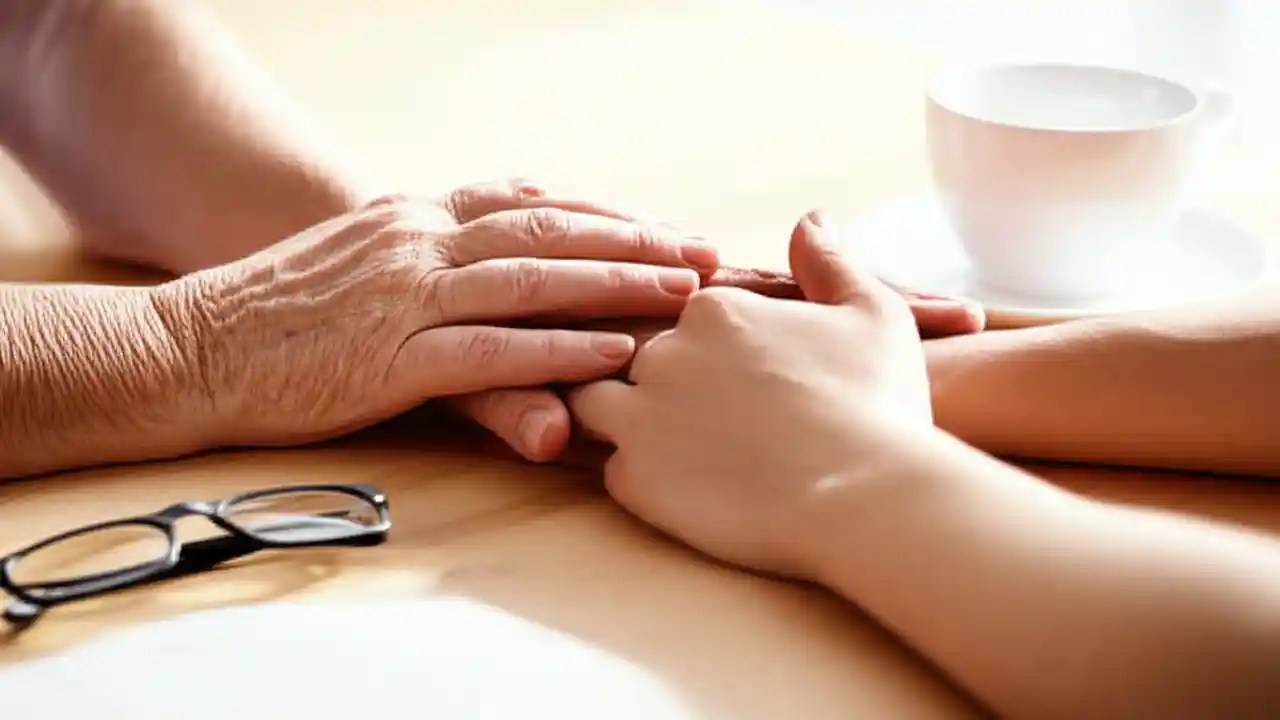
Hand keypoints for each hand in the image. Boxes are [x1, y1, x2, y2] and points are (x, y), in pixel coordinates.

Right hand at [150, 184, 717, 447]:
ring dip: (615, 285)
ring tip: (682, 295)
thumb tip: (490, 249)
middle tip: (704, 254)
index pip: (529, 202)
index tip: (665, 229)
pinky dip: (556, 349)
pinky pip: (490, 348)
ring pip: (532, 280)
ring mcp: (406, 293)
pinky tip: (609, 353)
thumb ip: (427, 248)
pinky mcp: (392, 354)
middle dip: (634, 242)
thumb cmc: (278, 313)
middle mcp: (418, 239)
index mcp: (413, 214)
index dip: (604, 216)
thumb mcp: (359, 256)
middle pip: (548, 230)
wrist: (192, 347)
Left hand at [457, 267, 982, 463]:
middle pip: (636, 354)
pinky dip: (641, 474)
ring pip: (600, 404)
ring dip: (630, 419)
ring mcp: (639, 414)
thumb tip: (812, 219)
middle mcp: (662, 351)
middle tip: (703, 413)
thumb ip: (829, 261)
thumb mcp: (871, 312)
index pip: (682, 316)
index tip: (735, 373)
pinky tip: (682, 488)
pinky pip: (611, 468)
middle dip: (660, 378)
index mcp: (712, 308)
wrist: (869, 496)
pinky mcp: (633, 477)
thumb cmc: (878, 402)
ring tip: (676, 445)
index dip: (706, 346)